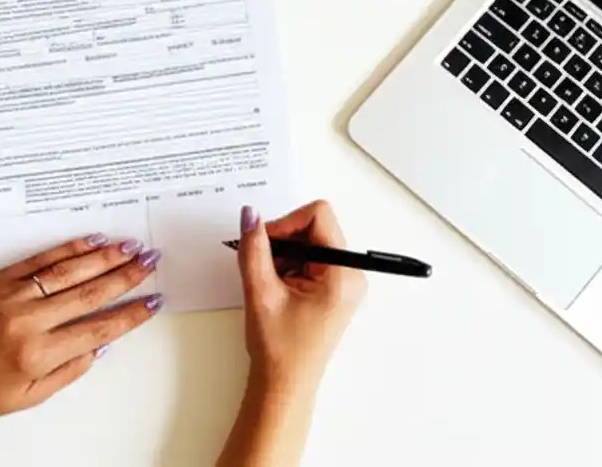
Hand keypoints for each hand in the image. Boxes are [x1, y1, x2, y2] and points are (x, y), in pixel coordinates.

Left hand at [0, 234, 164, 436]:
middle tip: (150, 262)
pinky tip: (91, 243)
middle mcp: (25, 321)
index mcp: (36, 354)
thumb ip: (69, 369)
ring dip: (104, 257)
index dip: (130, 314)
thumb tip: (101, 342)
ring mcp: (9, 296)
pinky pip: (39, 261)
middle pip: (89, 292)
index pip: (98, 327)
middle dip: (126, 276)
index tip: (153, 302)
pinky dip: (68, 250)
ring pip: (68, 271)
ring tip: (131, 248)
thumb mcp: (29, 397)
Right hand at [236, 201, 365, 390]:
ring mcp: (343, 282)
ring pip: (310, 242)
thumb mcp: (261, 293)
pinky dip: (288, 265)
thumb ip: (254, 249)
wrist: (284, 385)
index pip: (319, 216)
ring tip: (270, 284)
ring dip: (284, 254)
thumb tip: (250, 215)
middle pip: (315, 227)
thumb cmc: (279, 349)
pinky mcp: (333, 289)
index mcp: (343, 275)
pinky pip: (310, 259)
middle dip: (284, 240)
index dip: (286, 222)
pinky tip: (277, 288)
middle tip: (263, 265)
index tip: (264, 241)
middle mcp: (351, 275)